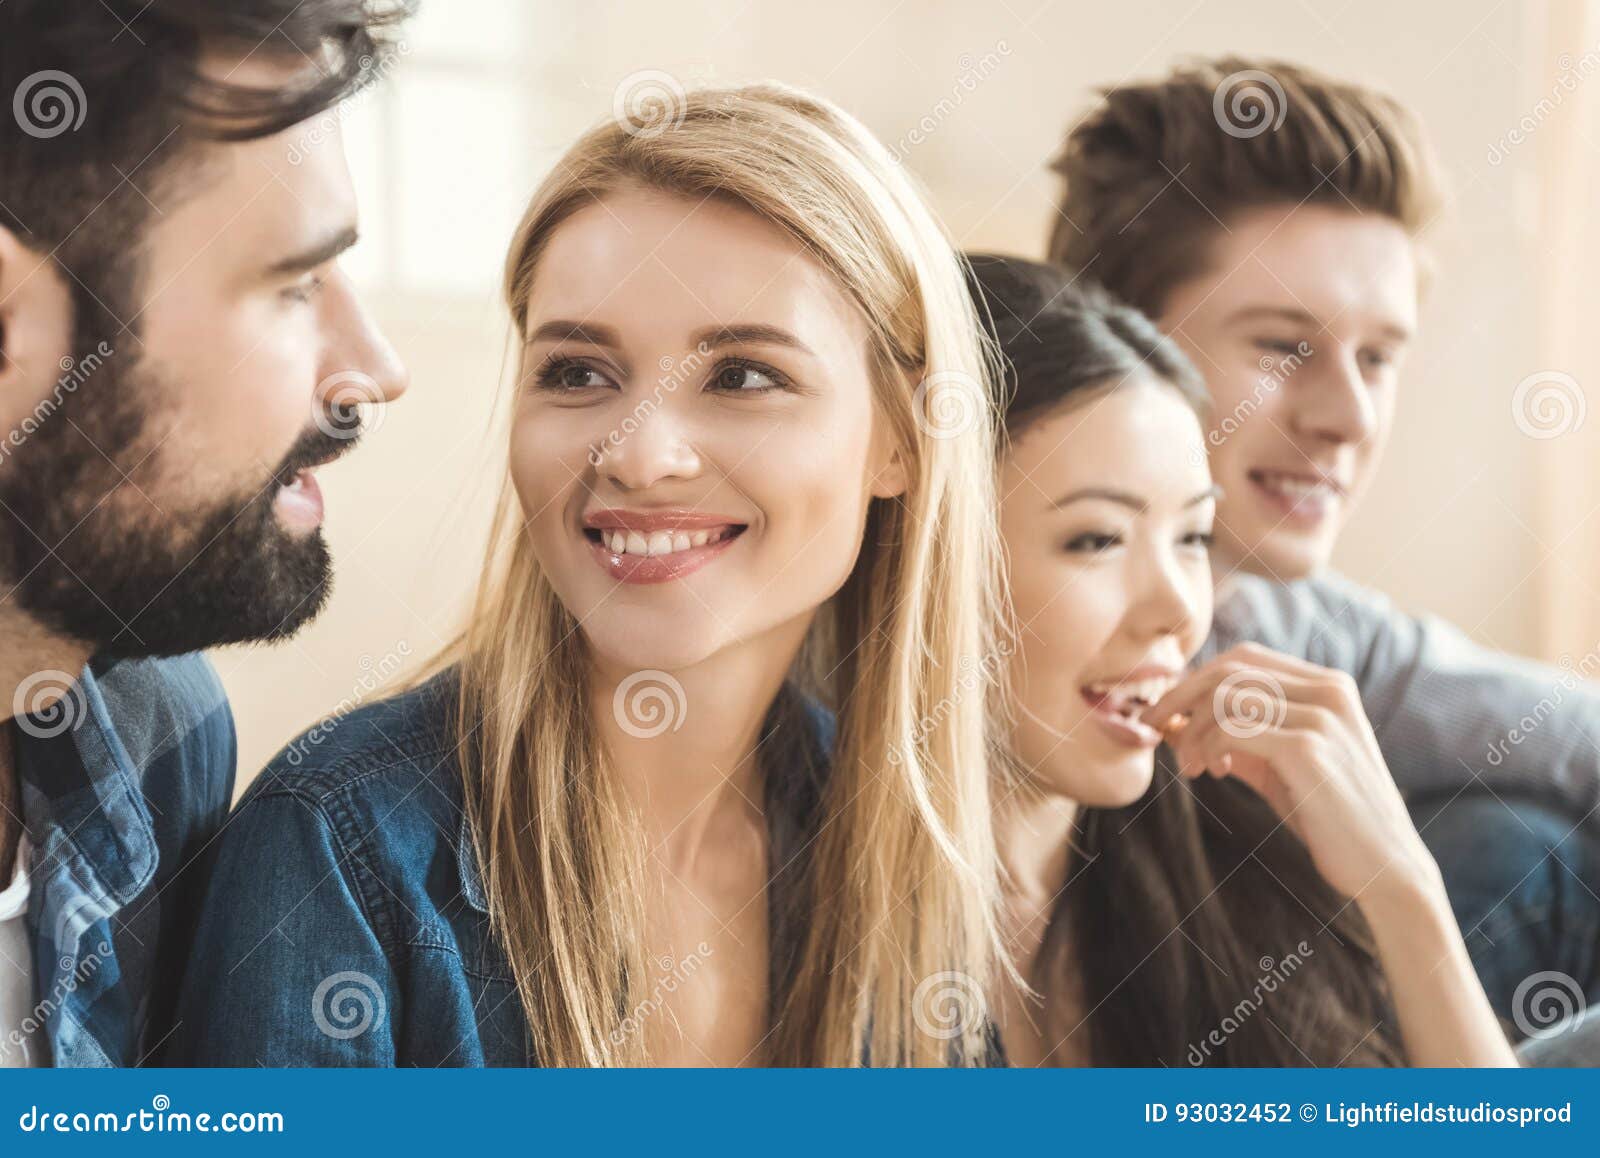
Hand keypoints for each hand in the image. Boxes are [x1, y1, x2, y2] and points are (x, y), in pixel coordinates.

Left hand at [1146, 643, 1442, 911]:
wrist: (1386, 868)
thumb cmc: (1328, 816)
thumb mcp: (1278, 767)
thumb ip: (1236, 738)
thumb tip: (1173, 720)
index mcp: (1328, 687)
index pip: (1244, 659)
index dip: (1194, 680)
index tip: (1164, 712)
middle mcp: (1329, 691)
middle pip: (1230, 669)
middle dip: (1179, 696)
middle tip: (1152, 729)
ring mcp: (1322, 716)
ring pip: (1226, 696)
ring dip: (1194, 730)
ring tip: (1192, 768)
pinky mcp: (1309, 747)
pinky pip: (1233, 727)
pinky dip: (1209, 746)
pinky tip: (1214, 773)